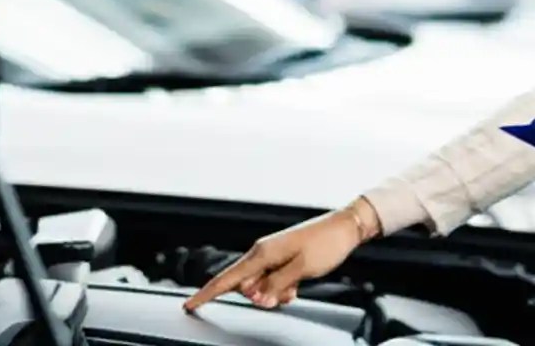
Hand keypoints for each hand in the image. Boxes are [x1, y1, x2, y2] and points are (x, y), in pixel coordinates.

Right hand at [182, 198, 380, 311]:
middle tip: (284, 294)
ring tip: (295, 287)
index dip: (206, 294)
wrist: (346, 228)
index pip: (227, 278)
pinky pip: (273, 283)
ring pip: (260, 287)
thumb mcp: (301, 269)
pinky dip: (282, 289)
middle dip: (259, 298)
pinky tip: (297, 286)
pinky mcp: (283, 260)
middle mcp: (263, 253)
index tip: (188, 306)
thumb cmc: (326, 244)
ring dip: (273, 294)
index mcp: (262, 253)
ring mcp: (273, 256)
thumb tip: (256, 296)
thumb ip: (275, 285)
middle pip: (244, 287)